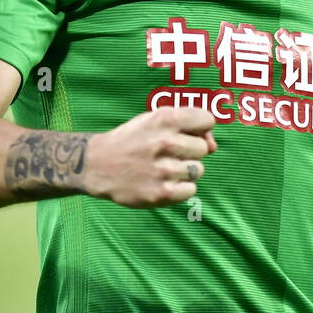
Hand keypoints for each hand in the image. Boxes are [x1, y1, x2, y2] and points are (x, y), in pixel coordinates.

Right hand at [84, 107, 216, 207]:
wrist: (98, 165)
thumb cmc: (133, 140)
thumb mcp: (154, 120)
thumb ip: (188, 126)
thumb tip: (214, 146)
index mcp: (164, 118)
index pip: (207, 121)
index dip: (200, 129)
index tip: (186, 133)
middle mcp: (165, 142)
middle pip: (204, 148)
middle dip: (190, 151)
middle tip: (167, 153)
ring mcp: (163, 169)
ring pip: (198, 170)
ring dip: (184, 171)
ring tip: (163, 168)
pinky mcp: (161, 193)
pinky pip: (191, 190)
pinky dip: (180, 188)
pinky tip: (162, 182)